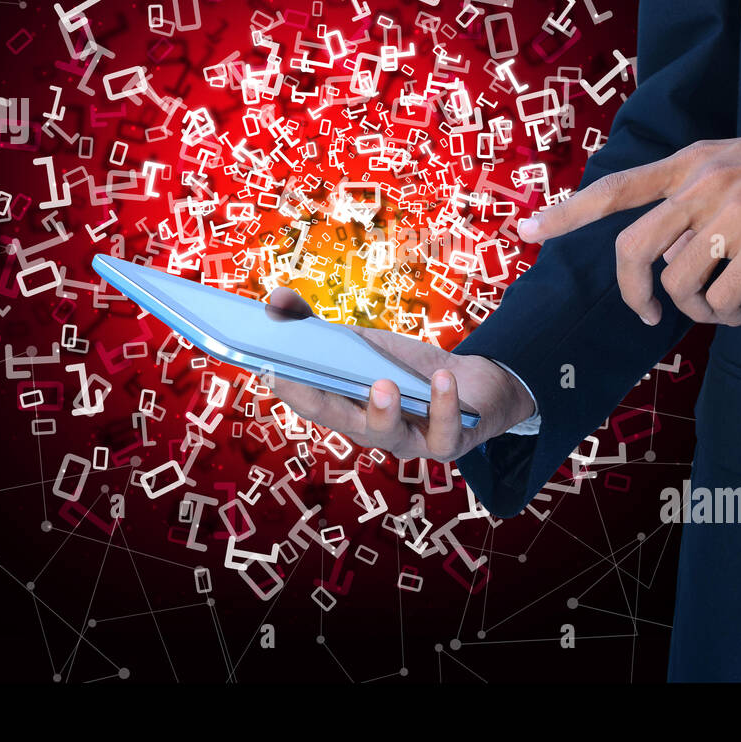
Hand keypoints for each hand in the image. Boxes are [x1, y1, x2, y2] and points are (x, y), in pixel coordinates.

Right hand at [265, 288, 536, 461]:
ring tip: (382, 386)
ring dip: (382, 412)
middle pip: (342, 421)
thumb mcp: (367, 343)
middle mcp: (371, 431)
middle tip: (298, 376)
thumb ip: (324, 329)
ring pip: (389, 435)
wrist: (474, 387)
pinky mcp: (447, 442)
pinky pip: (443, 430)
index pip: (313, 402)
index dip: (290, 387)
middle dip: (319, 400)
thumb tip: (278, 299)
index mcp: (348, 409)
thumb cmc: (411, 368)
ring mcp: (408, 441)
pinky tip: (442, 378)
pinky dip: (442, 404)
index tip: (266, 365)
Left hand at [518, 113, 740, 326]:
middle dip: (633, 294)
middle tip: (651, 313)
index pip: (615, 187)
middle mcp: (704, 183)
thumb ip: (697, 189)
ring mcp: (735, 213)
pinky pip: (722, 299)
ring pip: (679, 283)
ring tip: (726, 309)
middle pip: (634, 250)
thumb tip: (669, 246)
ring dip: (695, 312)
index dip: (567, 213)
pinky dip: (729, 317)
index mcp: (693, 161)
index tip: (528, 230)